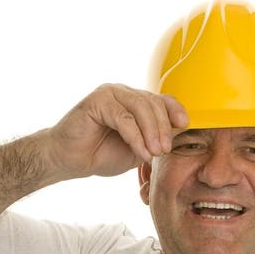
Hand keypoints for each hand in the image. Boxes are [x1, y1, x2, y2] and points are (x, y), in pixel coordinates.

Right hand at [48, 83, 187, 178]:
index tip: (185, 125)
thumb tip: (180, 137)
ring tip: (155, 152)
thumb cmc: (100, 154)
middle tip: (165, 150)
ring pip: (140, 107)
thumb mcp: (137, 149)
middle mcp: (122, 93)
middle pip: (153, 102)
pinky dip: (135, 136)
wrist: (69, 160)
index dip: (174, 110)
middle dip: (163, 128)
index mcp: (133, 102)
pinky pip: (123, 117)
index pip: (160, 99)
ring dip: (151, 132)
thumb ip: (154, 140)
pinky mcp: (96, 101)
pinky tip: (140, 152)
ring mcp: (109, 94)